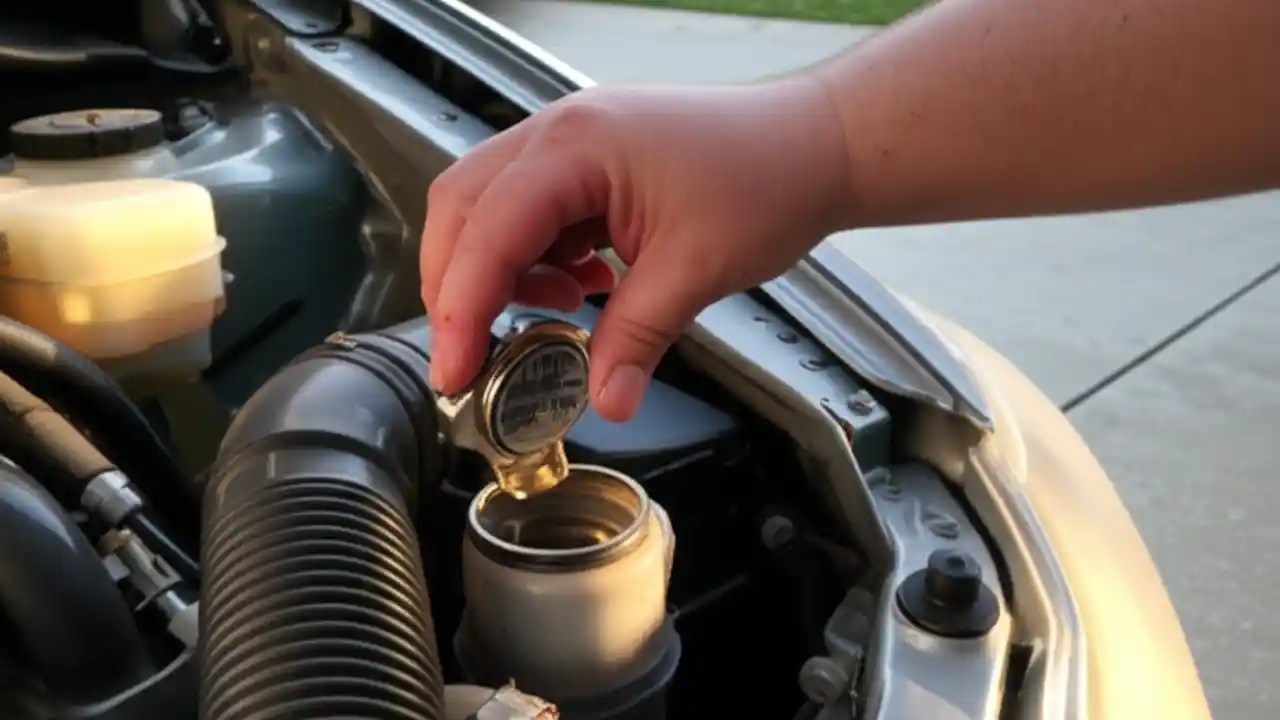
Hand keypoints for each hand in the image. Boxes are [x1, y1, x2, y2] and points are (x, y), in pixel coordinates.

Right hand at [420, 77, 850, 420]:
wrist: (815, 144)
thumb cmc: (768, 176)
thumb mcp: (695, 270)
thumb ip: (636, 339)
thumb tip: (602, 401)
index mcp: (576, 147)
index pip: (487, 231)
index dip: (461, 309)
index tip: (455, 370)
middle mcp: (560, 133)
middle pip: (463, 210)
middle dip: (460, 288)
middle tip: (477, 355)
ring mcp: (571, 143)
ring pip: (490, 211)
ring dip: (503, 273)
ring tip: (557, 312)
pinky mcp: (588, 162)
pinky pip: (532, 212)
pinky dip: (538, 259)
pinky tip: (583, 288)